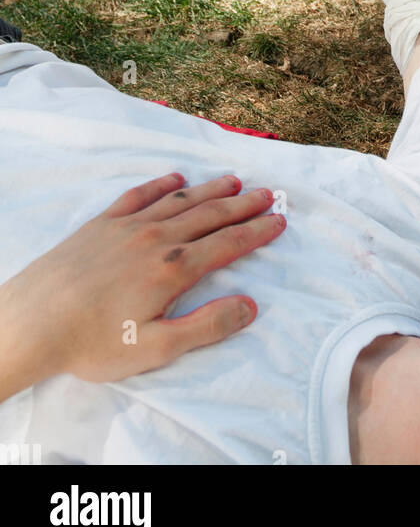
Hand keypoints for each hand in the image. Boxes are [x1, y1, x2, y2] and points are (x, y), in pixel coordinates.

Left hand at [0, 172, 285, 395]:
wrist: (33, 321)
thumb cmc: (92, 342)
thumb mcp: (155, 348)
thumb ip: (206, 327)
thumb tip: (249, 306)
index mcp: (173, 269)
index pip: (227, 244)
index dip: (257, 232)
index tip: (279, 221)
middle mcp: (156, 239)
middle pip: (210, 215)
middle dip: (243, 205)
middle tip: (268, 194)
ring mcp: (128, 226)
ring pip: (180, 199)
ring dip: (210, 189)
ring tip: (234, 181)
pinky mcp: (102, 223)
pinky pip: (140, 194)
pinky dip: (162, 184)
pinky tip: (176, 178)